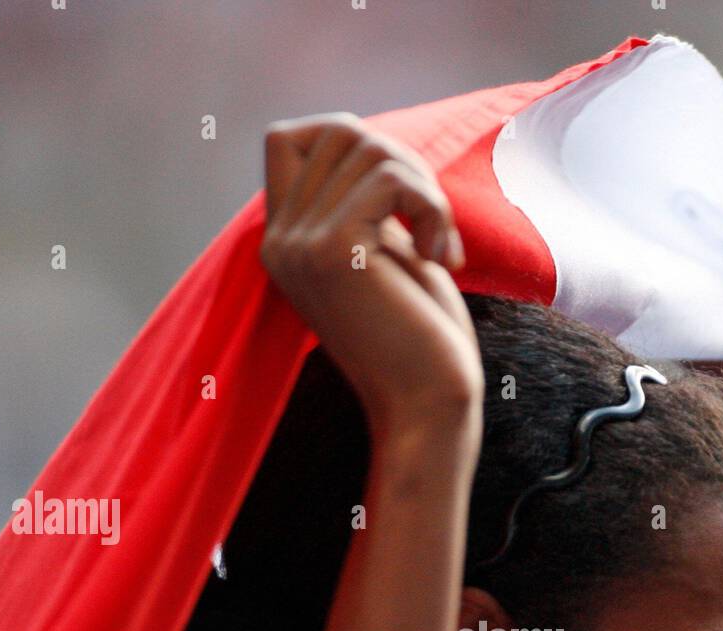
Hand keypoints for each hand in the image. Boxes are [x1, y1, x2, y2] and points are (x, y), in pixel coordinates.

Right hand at [260, 113, 484, 443]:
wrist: (427, 407)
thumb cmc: (422, 339)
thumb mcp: (383, 255)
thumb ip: (363, 202)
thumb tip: (364, 138)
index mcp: (283, 243)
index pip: (288, 137)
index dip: (350, 143)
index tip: (398, 198)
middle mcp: (279, 241)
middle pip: (335, 131)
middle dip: (402, 162)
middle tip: (433, 224)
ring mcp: (300, 245)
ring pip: (367, 146)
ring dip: (425, 187)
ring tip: (442, 247)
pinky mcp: (335, 251)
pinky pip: (391, 178)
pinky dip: (433, 206)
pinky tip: (443, 259)